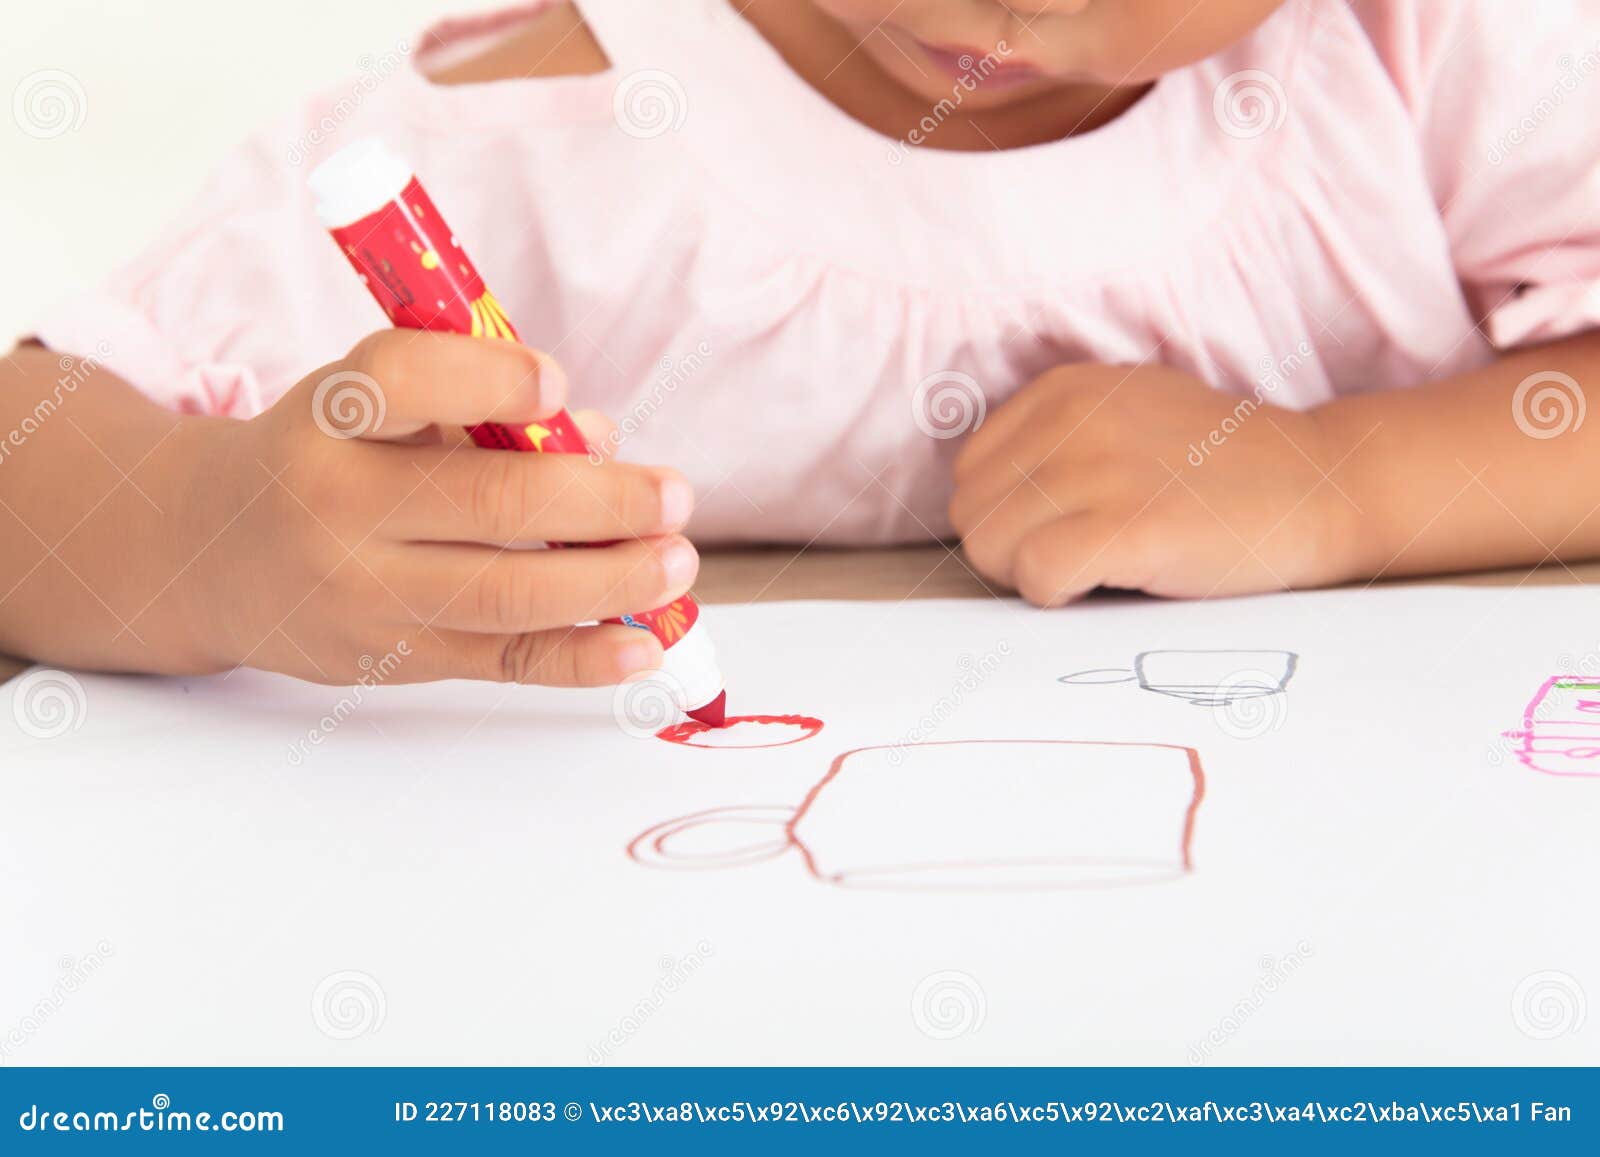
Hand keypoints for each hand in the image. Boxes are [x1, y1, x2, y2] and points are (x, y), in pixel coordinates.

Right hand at [176, 331, 696, 684]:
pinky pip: (503, 661)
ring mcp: (363, 594)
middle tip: (675, 496)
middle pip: (491, 501)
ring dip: (613, 579)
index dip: (491, 378)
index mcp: (325, 416)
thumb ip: (476, 405)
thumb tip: (599, 436)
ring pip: (509, 593)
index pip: (403, 379)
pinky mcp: (390, 659)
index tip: (554, 385)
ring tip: (676, 562)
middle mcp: (335, 506)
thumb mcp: (370, 406)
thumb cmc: (321, 457)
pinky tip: (644, 647)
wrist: (207, 555)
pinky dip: (584, 656)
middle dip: (604, 501)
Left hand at [949, 363, 1358, 604]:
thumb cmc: (1218, 466)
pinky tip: (1110, 580)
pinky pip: (1035, 577)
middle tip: (1084, 551)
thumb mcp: (1125, 412)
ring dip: (1037, 575)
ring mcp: (1097, 470)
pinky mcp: (1125, 526)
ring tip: (1103, 562)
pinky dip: (1059, 595)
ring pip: (990, 549)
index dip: (1009, 516)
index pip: (969, 474)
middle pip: (971, 515)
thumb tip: (978, 500)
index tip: (1066, 524)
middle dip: (1014, 549)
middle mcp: (1071, 419)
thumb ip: (1051, 439)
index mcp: (1063, 389)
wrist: (1320, 486)